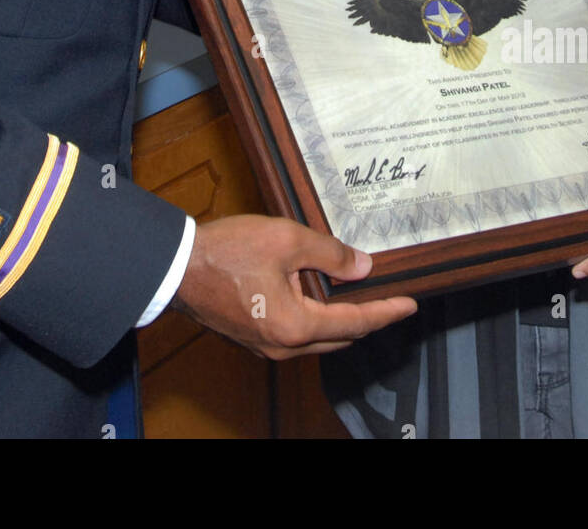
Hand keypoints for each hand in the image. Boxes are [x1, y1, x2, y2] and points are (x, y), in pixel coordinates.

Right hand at [173, 214, 416, 357]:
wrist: (177, 267)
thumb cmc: (227, 251)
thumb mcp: (286, 239)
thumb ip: (330, 254)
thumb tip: (362, 266)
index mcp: (296, 326)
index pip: (355, 322)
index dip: (386, 312)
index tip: (410, 304)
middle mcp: (283, 346)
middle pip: (339, 337)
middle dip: (367, 319)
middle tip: (389, 299)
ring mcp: (265, 346)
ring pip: (318, 338)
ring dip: (340, 319)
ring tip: (357, 295)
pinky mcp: (253, 337)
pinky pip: (296, 334)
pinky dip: (316, 319)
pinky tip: (318, 297)